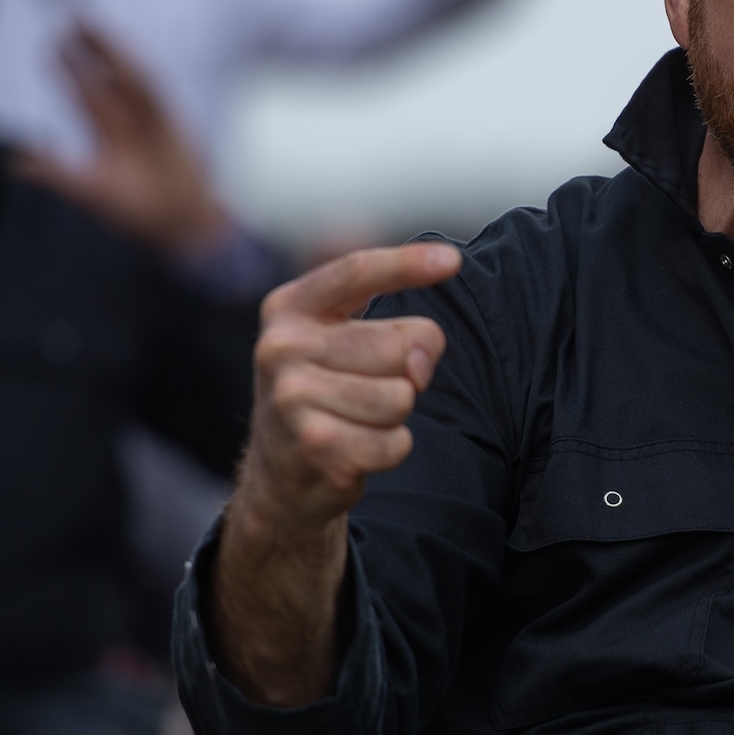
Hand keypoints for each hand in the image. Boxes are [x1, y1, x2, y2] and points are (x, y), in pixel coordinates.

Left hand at [19, 26, 229, 254]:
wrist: (178, 220)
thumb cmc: (133, 209)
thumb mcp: (88, 189)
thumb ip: (54, 173)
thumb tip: (13, 164)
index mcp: (106, 133)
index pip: (83, 94)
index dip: (68, 71)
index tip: (51, 48)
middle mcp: (126, 120)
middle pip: (104, 76)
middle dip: (89, 49)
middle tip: (71, 20)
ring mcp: (149, 118)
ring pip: (126, 76)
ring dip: (111, 51)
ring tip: (93, 26)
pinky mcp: (170, 120)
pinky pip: (152, 92)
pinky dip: (138, 73)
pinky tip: (124, 55)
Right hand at [241, 244, 459, 533]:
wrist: (280, 473)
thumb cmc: (324, 393)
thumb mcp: (341, 343)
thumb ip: (391, 331)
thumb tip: (420, 361)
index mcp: (288, 308)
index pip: (355, 272)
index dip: (407, 263)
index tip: (452, 261)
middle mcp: (281, 347)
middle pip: (399, 346)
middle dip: (408, 372)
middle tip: (373, 388)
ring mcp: (292, 398)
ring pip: (401, 397)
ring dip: (395, 415)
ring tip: (359, 420)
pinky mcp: (315, 446)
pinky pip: (396, 443)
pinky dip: (391, 450)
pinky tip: (358, 450)